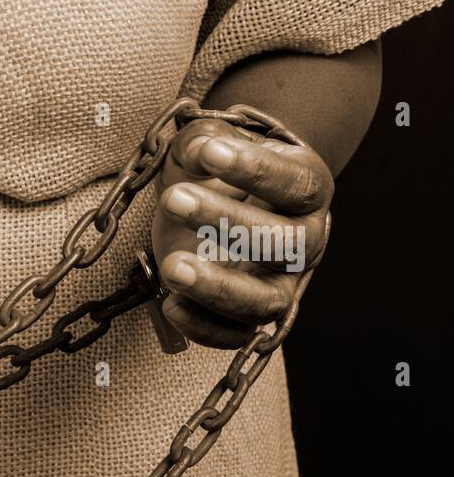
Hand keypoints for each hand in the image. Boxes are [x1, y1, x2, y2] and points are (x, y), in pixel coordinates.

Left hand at [151, 117, 332, 347]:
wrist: (217, 205)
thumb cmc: (218, 173)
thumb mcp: (209, 146)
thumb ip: (204, 140)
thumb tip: (197, 149)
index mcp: (307, 190)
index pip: (294, 183)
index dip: (254, 169)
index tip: (209, 153)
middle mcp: (305, 242)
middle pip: (283, 243)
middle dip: (226, 221)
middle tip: (174, 198)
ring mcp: (281, 285)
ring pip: (264, 301)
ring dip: (217, 287)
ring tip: (171, 267)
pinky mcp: (249, 317)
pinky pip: (235, 336)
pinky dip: (203, 327)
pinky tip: (170, 304)